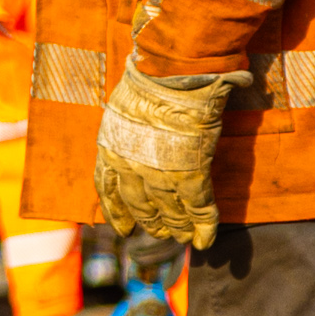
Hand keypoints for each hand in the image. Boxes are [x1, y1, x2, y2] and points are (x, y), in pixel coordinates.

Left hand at [86, 63, 241, 250]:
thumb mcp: (123, 106)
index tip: (124, 229)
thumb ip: (130, 124)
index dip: (117, 213)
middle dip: (151, 222)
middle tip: (162, 233)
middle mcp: (129, 168)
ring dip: (178, 227)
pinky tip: (206, 240)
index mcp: (110, 149)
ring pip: (169, 211)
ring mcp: (158, 174)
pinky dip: (204, 227)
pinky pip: (198, 208)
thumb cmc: (149, 80)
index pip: (108, 190)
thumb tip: (141, 116)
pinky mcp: (188, 175)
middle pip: (139, 205)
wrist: (168, 75)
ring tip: (183, 237)